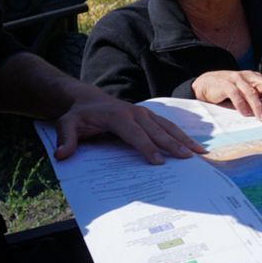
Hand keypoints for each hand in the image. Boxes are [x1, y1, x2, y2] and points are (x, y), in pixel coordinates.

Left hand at [53, 94, 203, 164]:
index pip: (135, 134)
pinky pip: (168, 126)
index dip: (147, 147)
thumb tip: (61, 155)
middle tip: (188, 158)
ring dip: (184, 139)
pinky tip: (193, 145)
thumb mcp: (66, 125)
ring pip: (167, 127)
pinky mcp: (149, 116)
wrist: (87, 100)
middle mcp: (135, 113)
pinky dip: (182, 135)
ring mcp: (144, 113)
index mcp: (118, 116)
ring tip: (200, 152)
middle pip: (157, 131)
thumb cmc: (78, 116)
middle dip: (173, 145)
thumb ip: (66, 139)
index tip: (159, 162)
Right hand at [192, 70, 261, 119]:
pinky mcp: (224, 84)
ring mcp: (236, 79)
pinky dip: (241, 104)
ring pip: (250, 92)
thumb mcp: (249, 89)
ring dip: (258, 106)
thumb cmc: (230, 88)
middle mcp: (248, 76)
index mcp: (255, 77)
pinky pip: (235, 93)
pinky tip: (245, 113)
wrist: (206, 84)